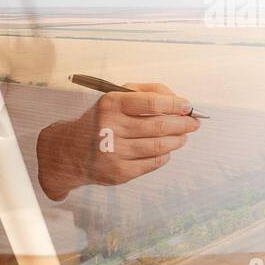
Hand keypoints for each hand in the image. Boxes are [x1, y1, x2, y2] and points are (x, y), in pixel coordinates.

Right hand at [36, 82, 199, 200]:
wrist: (70, 151)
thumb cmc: (102, 119)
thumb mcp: (117, 97)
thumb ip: (148, 92)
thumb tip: (179, 101)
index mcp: (111, 104)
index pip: (150, 102)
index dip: (174, 105)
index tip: (189, 106)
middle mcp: (111, 127)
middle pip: (159, 126)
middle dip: (183, 124)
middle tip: (194, 123)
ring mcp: (114, 152)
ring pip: (159, 147)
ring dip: (177, 141)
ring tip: (183, 137)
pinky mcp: (118, 172)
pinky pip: (152, 164)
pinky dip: (164, 156)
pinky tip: (166, 151)